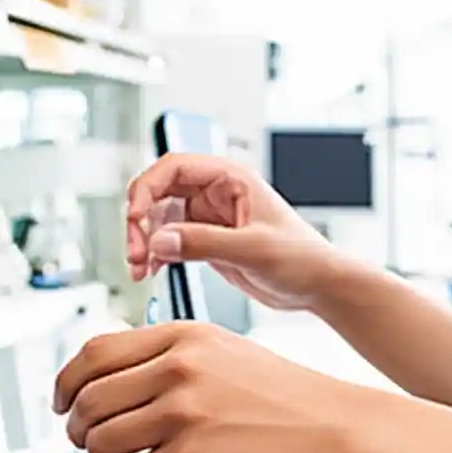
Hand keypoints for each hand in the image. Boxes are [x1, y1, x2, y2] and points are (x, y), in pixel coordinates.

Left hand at [53, 322, 374, 452]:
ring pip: (100, 441)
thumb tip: (110, 381)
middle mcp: (179, 368)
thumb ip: (170, 358)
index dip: (65, 382)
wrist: (339, 431)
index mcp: (184, 338)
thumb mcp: (226, 353)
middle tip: (90, 440)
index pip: (93, 353)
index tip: (62, 402)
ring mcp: (185, 412)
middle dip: (79, 427)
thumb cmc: (290, 399)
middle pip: (87, 399)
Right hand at [127, 153, 338, 310]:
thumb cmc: (302, 257)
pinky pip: (169, 241)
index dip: (147, 187)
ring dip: (144, 242)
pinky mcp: (207, 240)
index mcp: (231, 178)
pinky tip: (150, 271)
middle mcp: (216, 193)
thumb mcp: (254, 249)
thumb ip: (205, 243)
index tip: (134, 215)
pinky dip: (155, 255)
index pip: (175, 167)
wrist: (317, 286)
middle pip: (159, 193)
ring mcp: (209, 217)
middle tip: (136, 252)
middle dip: (141, 221)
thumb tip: (160, 240)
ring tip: (140, 268)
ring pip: (159, 219)